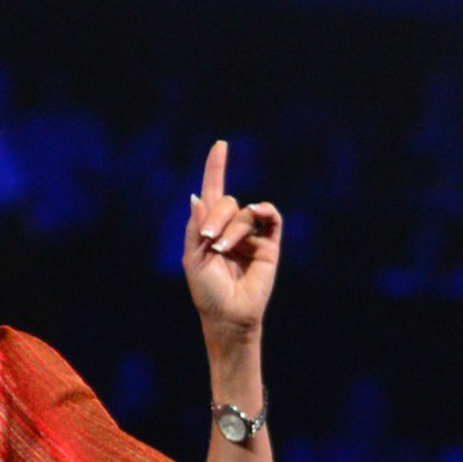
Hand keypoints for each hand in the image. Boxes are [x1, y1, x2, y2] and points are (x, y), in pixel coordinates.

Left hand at [184, 139, 280, 343]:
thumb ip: (195, 226)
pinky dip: (264, 211)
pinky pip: (270, 217)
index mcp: (210, 228)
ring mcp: (251, 235)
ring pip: (244, 213)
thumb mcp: (192, 258)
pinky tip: (256, 212)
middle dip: (216, 217)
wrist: (227, 316)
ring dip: (232, 229)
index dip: (216, 168)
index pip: (213, 192)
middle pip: (226, 201)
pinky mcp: (269, 245)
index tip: (220, 145)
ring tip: (223, 250)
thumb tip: (198, 195)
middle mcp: (231, 228)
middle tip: (210, 241)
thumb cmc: (206, 292)